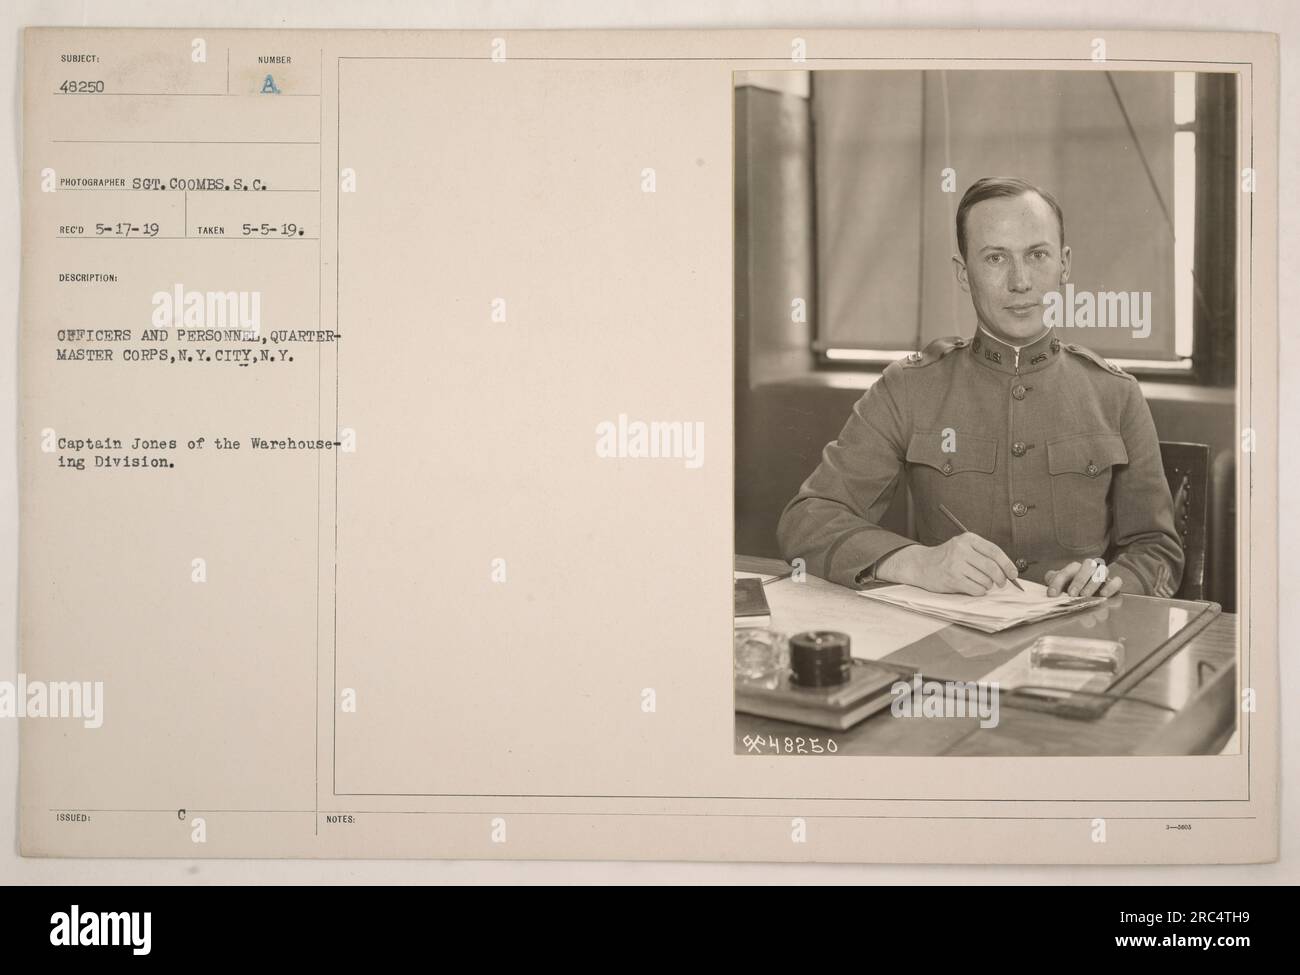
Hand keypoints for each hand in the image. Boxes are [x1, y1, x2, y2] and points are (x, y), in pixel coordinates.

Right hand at [875, 533, 1018, 595]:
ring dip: (987, 585)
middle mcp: (961, 550)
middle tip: (1001, 583)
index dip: (1007, 564)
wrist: (921, 565)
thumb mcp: (964, 547)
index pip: (994, 551)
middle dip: (1001, 578)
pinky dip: (979, 591)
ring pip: (985, 580)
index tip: (1013, 574)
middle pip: (992, 567)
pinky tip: (973, 587)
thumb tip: (1008, 570)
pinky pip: (976, 589)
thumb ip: (983, 554)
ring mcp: (955, 565)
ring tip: (980, 583)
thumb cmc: (947, 558)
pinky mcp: (952, 579)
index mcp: (967, 539)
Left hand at [1045, 558, 1122, 597]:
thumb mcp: (1059, 587)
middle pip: (1088, 565)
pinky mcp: (1113, 584)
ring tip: (1085, 595)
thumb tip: (1050, 586)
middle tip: (1072, 594)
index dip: (1058, 582)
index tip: (1052, 594)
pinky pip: (1117, 581)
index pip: (1067, 571)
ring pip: (1103, 571)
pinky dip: (1112, 586)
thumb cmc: (1069, 590)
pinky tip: (1103, 594)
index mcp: (1074, 568)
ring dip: (1093, 583)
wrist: (1082, 597)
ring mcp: (1102, 576)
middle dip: (1079, 580)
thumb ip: (1053, 584)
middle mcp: (1090, 569)